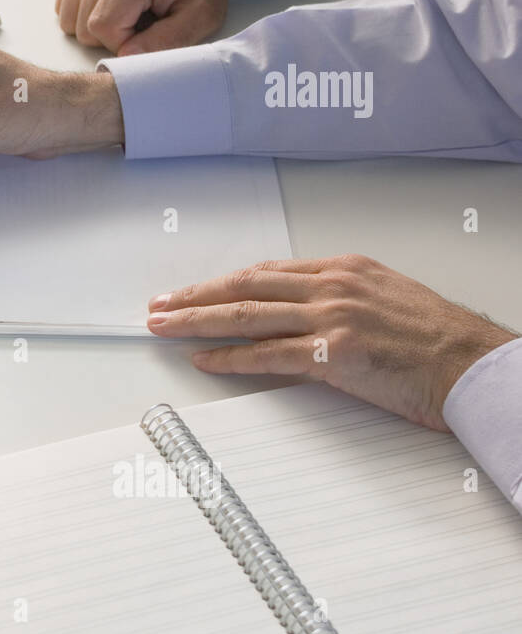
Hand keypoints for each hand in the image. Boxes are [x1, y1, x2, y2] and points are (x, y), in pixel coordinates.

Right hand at [54, 0, 239, 54]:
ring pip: (70, 18)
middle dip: (111, 34)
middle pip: (83, 26)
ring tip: (128, 10)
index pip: (102, 28)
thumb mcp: (200, 18)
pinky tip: (113, 1)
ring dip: (97, 23)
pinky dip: (85, 10)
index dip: (123, 42)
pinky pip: (65, 4)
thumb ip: (165, 42)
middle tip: (141, 19)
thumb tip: (126, 57)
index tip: (147, 32)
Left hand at [146, 254, 517, 430]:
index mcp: (343, 269)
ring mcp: (331, 317)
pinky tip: (203, 359)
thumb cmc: (437, 340)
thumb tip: (296, 313)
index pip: (266, 271)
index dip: (222, 282)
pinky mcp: (333, 352)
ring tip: (164, 327)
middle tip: (160, 305)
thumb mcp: (384, 298)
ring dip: (196, 321)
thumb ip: (337, 299)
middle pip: (244, 285)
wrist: (474, 364)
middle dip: (195, 295)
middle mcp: (331, 286)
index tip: (193, 291)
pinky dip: (228, 357)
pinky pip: (266, 353)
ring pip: (245, 314)